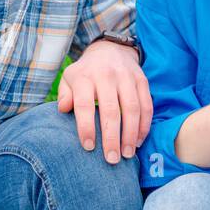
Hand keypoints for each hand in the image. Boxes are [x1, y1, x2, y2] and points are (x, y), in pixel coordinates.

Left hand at [57, 38, 152, 163]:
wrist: (110, 49)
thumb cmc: (86, 72)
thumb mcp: (69, 79)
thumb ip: (65, 95)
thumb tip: (63, 109)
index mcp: (85, 77)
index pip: (84, 104)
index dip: (86, 127)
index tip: (88, 147)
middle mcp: (106, 75)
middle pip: (110, 110)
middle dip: (112, 138)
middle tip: (112, 159)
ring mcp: (126, 77)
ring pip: (132, 109)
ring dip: (131, 134)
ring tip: (128, 154)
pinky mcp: (142, 80)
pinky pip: (146, 105)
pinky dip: (144, 125)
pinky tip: (139, 141)